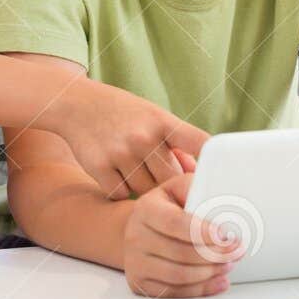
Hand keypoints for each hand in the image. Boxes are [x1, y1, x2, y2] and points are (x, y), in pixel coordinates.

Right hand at [47, 79, 209, 199]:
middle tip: (165, 184)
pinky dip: (121, 192)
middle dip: (171, 186)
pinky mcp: (99, 168)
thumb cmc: (123, 112)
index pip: (198, 143)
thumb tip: (196, 173)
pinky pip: (121, 195)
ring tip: (135, 172)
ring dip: (144, 190)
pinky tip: (117, 176)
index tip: (221, 178)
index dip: (213, 163)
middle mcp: (143, 137)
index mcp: (161, 121)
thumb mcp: (152, 116)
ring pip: (146, 192)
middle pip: (171, 180)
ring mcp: (120, 153)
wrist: (76, 104)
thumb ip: (175, 142)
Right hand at [121, 171, 242, 297]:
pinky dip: (201, 289)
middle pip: (180, 252)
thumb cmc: (166, 208)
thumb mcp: (177, 189)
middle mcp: (135, 236)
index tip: (225, 235)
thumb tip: (217, 196)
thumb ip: (194, 188)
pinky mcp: (140, 284)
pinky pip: (175, 292)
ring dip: (210, 272)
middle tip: (237, 250)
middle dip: (214, 254)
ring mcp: (135, 262)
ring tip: (229, 263)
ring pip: (179, 275)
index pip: (175, 222)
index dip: (202, 231)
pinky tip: (218, 280)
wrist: (140, 230)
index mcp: (146, 209)